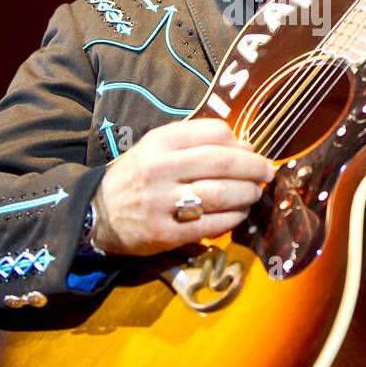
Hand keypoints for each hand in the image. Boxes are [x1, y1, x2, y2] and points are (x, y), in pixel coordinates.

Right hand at [92, 118, 274, 255]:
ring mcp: (163, 203)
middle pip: (223, 162)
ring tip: (254, 193)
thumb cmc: (136, 177)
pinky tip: (239, 213)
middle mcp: (160, 169)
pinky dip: (234, 218)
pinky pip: (213, 224)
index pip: (212, 133)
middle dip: (254, 167)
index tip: (251, 150)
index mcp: (159, 143)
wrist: (98, 214)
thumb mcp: (156, 149)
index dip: (240, 141)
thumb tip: (245, 147)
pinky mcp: (167, 234)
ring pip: (221, 194)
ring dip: (247, 193)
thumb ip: (195, 143)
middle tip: (267, 172)